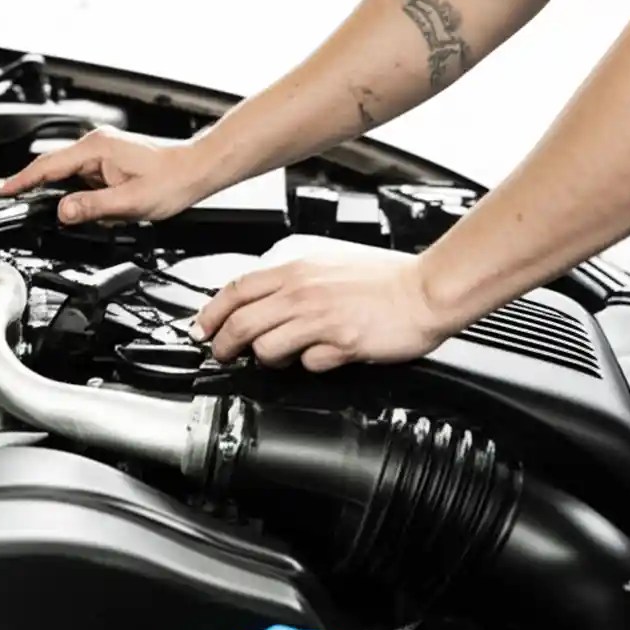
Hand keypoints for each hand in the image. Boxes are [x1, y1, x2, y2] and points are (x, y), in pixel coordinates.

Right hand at [0, 126, 211, 223]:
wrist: (196, 170)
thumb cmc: (171, 180)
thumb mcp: (129, 202)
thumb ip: (92, 207)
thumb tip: (62, 211)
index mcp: (95, 149)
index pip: (47, 166)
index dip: (20, 180)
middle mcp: (95, 146)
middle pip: (52, 169)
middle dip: (32, 186)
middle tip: (9, 198)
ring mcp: (101, 154)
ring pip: (68, 177)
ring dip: (63, 195)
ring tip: (72, 211)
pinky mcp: (108, 164)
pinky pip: (82, 180)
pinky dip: (78, 195)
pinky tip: (91, 208)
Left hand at [190, 254, 453, 371]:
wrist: (427, 290)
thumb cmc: (383, 279)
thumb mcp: (327, 264)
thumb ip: (293, 279)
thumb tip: (261, 299)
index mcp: (296, 268)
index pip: (235, 289)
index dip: (211, 313)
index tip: (202, 329)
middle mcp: (302, 291)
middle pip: (241, 323)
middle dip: (223, 346)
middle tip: (223, 356)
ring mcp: (320, 317)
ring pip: (266, 348)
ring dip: (266, 359)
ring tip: (279, 359)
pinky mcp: (341, 341)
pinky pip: (307, 363)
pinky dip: (308, 366)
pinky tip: (320, 358)